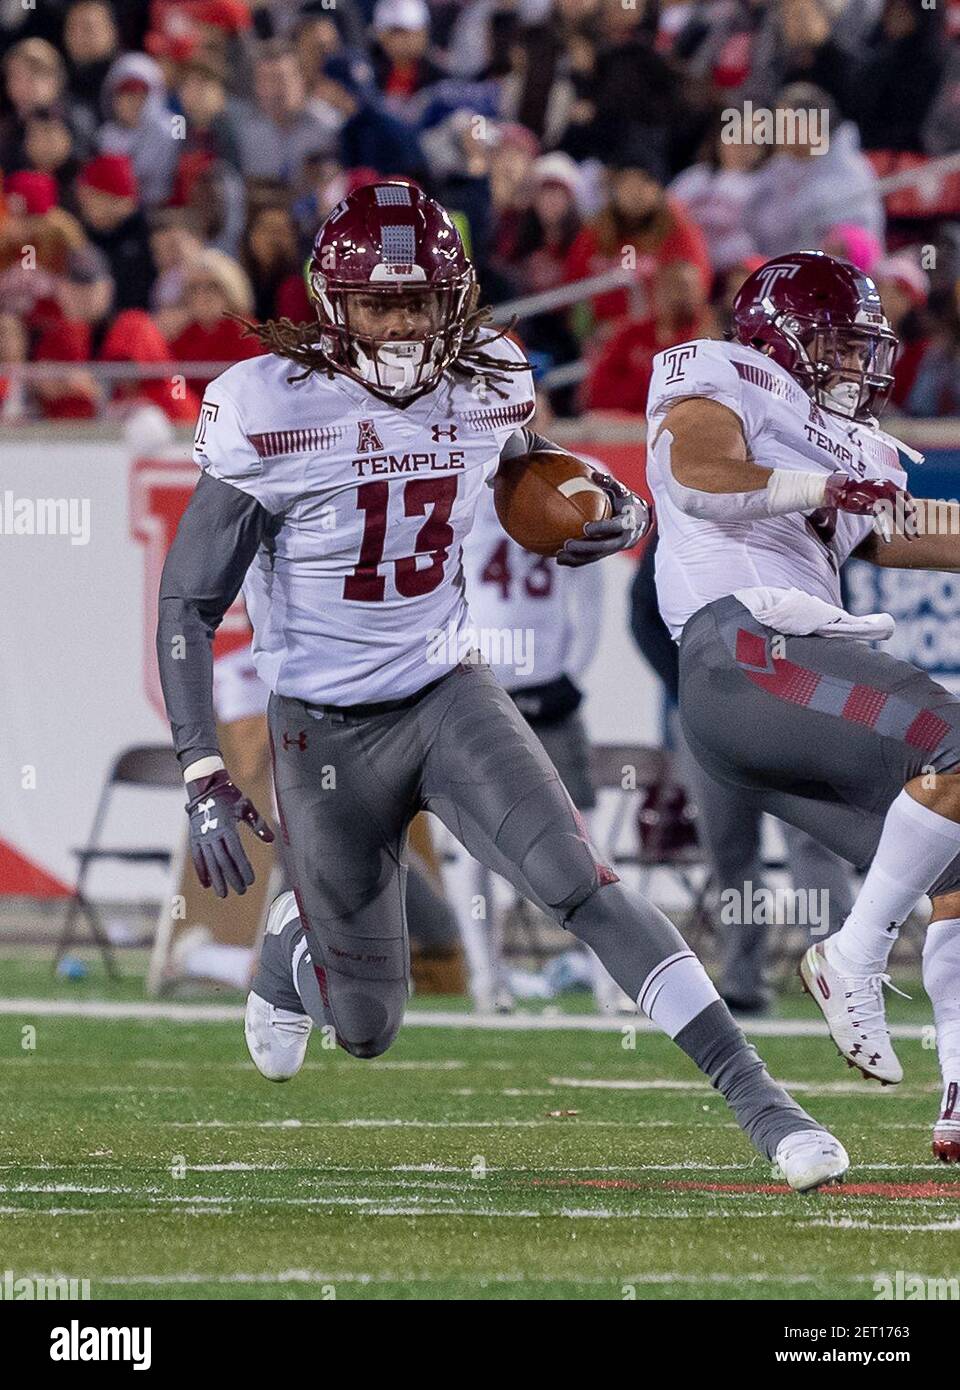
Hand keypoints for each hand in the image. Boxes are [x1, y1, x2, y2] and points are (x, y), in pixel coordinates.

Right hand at [185, 768, 273, 897]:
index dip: (243, 868)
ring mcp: (202, 837)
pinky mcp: (195, 838)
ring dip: (216, 879)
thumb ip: (258, 824)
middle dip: (231, 878)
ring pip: (210, 862)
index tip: (250, 881)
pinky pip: (197, 857)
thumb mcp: (246, 806)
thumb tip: (271, 840)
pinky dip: (201, 871)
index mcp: (226, 827)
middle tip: (241, 891)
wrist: (205, 786)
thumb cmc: (230, 796)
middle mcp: (212, 834)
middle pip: (223, 861)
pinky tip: (206, 884)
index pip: (236, 853)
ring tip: (223, 894)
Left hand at [557, 471, 651, 566]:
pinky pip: (590, 560)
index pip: (614, 528)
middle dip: (584, 547)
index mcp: (627, 523)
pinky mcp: (606, 555)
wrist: (639, 523)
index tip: (585, 528)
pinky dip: (576, 562)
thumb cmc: (627, 503)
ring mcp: (613, 550)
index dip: (600, 529)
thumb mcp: (622, 491)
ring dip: (577, 558)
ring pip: (595, 557)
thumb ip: (610, 482)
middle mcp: (621, 540)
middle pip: (602, 547)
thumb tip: (595, 474)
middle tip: (567, 544)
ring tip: (559, 556)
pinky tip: (559, 560)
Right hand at [822, 473, 914, 543]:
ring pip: (896, 513)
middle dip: (911, 523)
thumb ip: (886, 499)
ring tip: (909, 539)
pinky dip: (884, 530)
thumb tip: (897, 509)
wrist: (837, 490)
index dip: (912, 509)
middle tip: (916, 535)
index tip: (915, 521)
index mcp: (888, 484)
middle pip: (903, 507)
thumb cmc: (856, 494)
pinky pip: (880, 519)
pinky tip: (888, 540)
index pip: (906, 496)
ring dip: (904, 527)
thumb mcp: (875, 494)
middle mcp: (886, 488)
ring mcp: (878, 496)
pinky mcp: (868, 504)